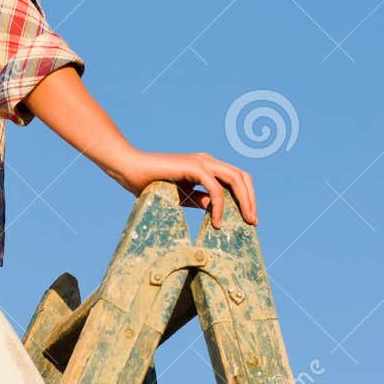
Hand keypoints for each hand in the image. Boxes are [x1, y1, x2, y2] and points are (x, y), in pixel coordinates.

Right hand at [106, 147, 256, 226]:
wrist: (130, 169)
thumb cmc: (151, 182)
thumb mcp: (181, 195)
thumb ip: (198, 198)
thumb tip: (215, 206)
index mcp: (206, 166)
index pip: (236, 178)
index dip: (246, 196)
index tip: (248, 218)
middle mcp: (207, 160)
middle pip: (241, 176)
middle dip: (251, 199)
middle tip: (253, 221)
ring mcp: (201, 161)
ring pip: (234, 178)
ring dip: (244, 200)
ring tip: (245, 221)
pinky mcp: (193, 167)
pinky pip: (215, 188)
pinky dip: (219, 206)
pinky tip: (216, 222)